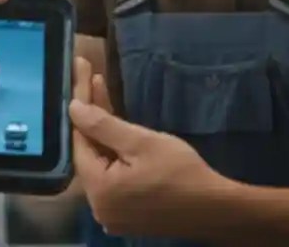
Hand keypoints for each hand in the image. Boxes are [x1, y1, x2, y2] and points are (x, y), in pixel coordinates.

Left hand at [70, 57, 234, 239]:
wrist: (216, 208)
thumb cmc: (181, 172)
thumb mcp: (140, 142)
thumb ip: (103, 125)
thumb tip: (73, 108)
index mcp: (99, 191)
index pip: (80, 142)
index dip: (81, 109)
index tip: (80, 77)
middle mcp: (98, 206)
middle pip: (89, 152)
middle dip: (92, 115)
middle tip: (92, 78)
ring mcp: (113, 212)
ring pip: (101, 162)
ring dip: (103, 131)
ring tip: (101, 91)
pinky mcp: (127, 212)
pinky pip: (113, 176)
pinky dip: (114, 152)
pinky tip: (115, 127)